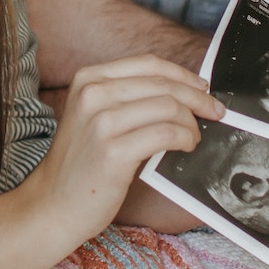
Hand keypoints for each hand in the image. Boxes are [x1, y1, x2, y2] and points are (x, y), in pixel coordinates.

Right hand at [20, 55, 224, 243]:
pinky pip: (166, 134)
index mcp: (89, 79)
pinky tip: (187, 146)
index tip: (203, 88)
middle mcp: (93, 94)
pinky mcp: (113, 151)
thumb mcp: (95, 116)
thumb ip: (128, 99)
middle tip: (216, 111)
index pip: (149, 64)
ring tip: (195, 137)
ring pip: (168, 107)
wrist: (52, 204)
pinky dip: (185, 138)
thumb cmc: (82, 164)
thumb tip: (183, 93)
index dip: (183, 75)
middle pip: (163, 84)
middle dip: (197, 97)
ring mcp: (101, 122)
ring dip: (192, 122)